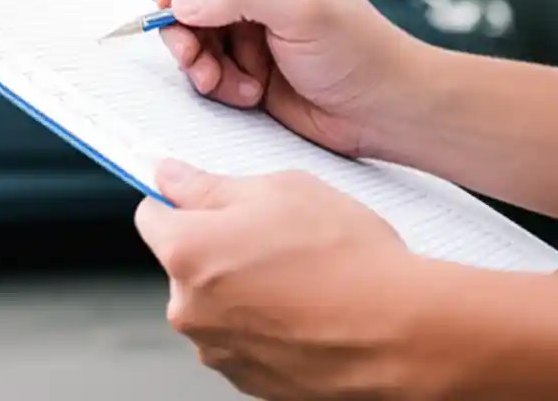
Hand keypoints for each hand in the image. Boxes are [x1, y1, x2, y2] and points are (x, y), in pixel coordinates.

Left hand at [135, 160, 436, 400]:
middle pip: (182, 263)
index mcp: (186, 252)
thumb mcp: (281, 190)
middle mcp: (189, 309)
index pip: (150, 214)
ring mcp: (217, 350)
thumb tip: (171, 176)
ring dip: (241, 289)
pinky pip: (241, 339)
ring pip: (213, 304)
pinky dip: (264, 325)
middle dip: (216, 246)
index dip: (178, 200)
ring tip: (300, 277)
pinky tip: (306, 310)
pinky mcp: (247, 381)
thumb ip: (211, 185)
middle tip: (273, 237)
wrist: (408, 334)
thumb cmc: (351, 260)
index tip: (200, 198)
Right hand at [155, 0, 426, 157]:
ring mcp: (248, 30)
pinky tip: (249, 92)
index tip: (171, 3)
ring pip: (191, 36)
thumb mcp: (302, 12)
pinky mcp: (245, 67)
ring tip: (224, 82)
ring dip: (200, 63)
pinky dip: (217, 84)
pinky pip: (206, 69)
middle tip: (191, 56)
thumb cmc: (361, 53)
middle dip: (184, 29)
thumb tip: (183, 0)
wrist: (384, 111)